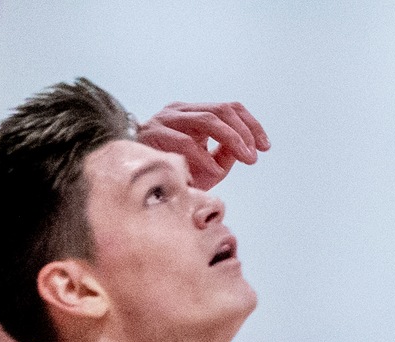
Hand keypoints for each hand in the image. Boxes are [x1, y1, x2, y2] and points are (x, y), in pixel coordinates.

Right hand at [137, 102, 269, 188]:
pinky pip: (184, 142)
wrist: (129, 180)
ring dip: (232, 139)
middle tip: (255, 155)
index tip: (265, 146)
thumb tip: (244, 147)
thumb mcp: (206, 165)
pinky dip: (203, 157)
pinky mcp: (153, 135)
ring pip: (207, 119)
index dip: (251, 124)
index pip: (228, 108)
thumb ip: (225, 155)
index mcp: (192, 114)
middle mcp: (179, 111)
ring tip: (245, 158)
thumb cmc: (169, 174)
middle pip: (222, 110)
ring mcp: (165, 120)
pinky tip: (213, 171)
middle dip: (244, 132)